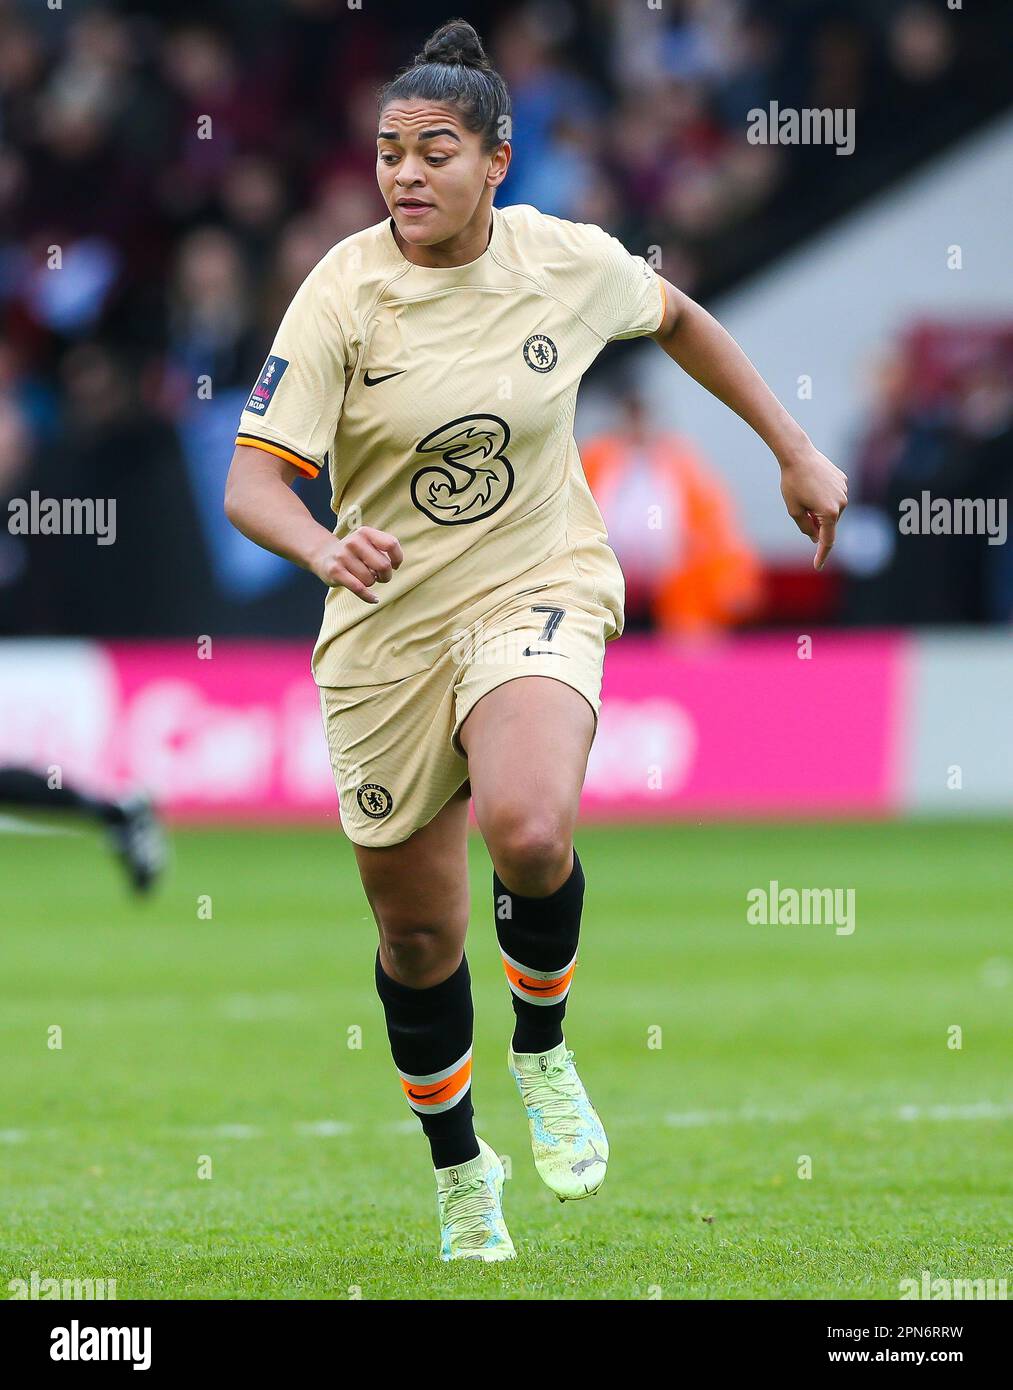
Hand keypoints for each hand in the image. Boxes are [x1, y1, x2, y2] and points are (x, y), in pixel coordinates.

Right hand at [310, 526, 403, 602]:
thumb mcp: (367, 543)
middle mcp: (354, 542)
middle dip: (386, 576)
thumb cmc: (354, 553)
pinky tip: (374, 599)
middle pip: (383, 565)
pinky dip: (368, 596)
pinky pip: (358, 588)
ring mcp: (343, 556)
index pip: (391, 544)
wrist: (323, 555)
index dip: (397, 558)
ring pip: (370, 580)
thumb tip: (394, 565)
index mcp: (365, 533)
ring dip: (370, 582)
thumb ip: (383, 549)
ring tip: (363, 577)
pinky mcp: (335, 571)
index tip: (394, 565)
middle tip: (380, 577)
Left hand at [779, 446, 848, 570]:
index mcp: (829, 513)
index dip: (821, 555)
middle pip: (828, 524)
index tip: (817, 566)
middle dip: (816, 523)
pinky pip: (834, 496)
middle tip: (801, 510)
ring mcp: (844, 491)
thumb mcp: (794, 510)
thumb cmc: (792, 483)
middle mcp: (842, 503)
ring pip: (832, 510)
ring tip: (805, 493)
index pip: (827, 541)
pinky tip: (813, 484)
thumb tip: (816, 537)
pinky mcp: (843, 480)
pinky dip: (824, 496)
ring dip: (820, 510)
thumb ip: (806, 527)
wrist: (798, 454)